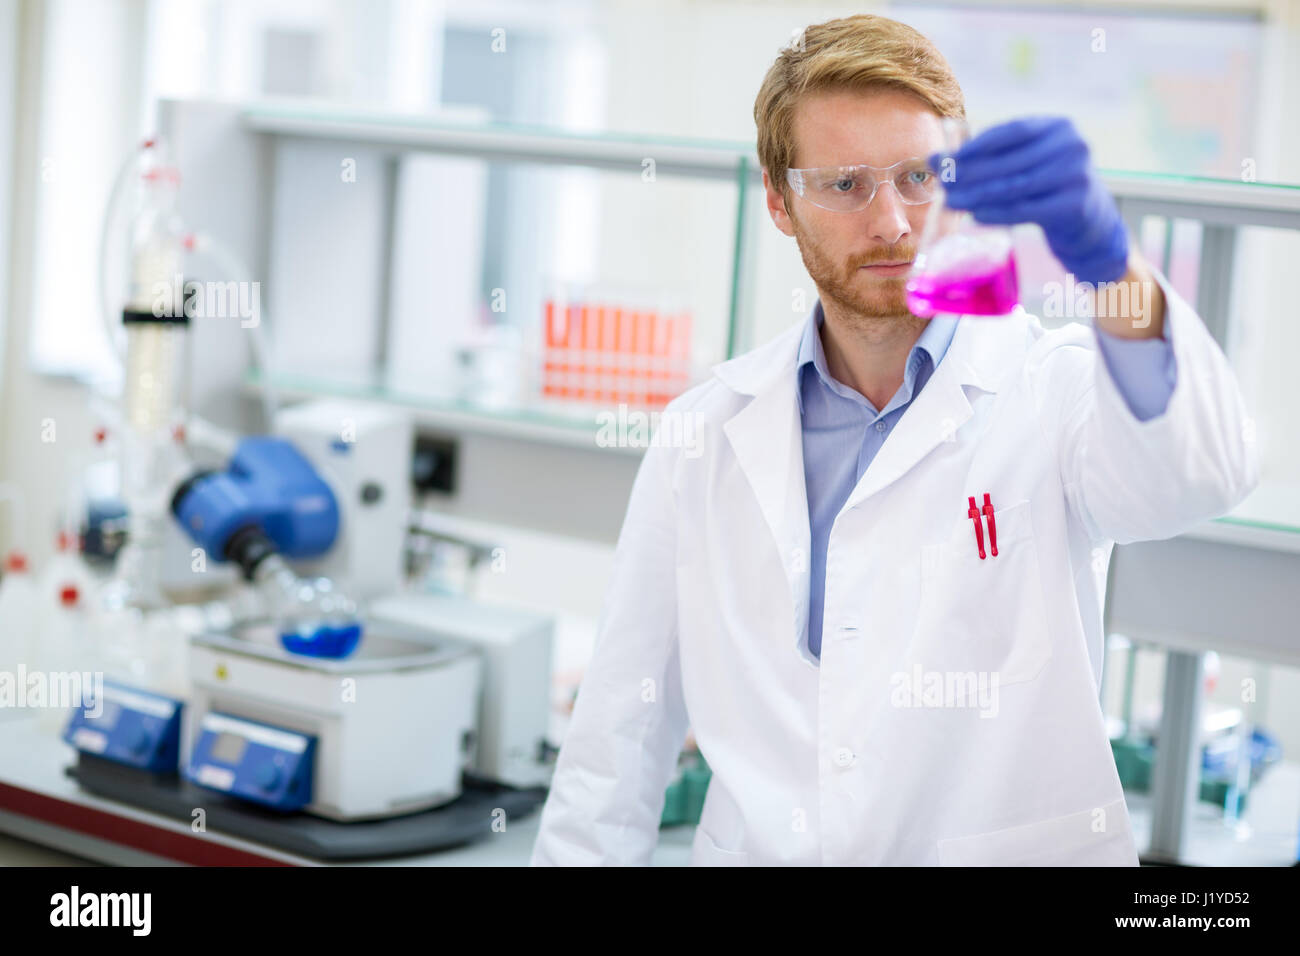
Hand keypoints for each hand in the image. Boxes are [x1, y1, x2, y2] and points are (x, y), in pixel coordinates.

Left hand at [930, 117, 1128, 285]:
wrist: (1089, 220)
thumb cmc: (1047, 186)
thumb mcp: (1025, 163)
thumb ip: (987, 158)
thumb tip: (934, 159)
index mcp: (1058, 126)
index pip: (1012, 131)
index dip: (978, 145)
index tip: (948, 158)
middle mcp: (1072, 145)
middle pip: (1010, 161)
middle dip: (971, 173)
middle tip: (943, 184)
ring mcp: (1076, 175)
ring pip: (1015, 186)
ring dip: (978, 195)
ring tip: (952, 202)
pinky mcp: (1074, 205)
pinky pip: (1026, 210)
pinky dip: (997, 213)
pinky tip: (975, 215)